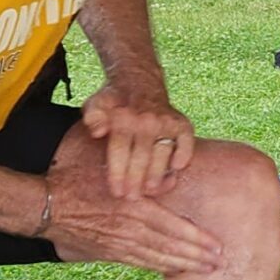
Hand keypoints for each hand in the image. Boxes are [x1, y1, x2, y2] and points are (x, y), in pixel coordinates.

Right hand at [43, 148, 223, 272]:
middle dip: (197, 257)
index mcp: (134, 206)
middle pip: (170, 247)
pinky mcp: (109, 252)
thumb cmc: (78, 177)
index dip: (197, 238)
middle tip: (220, 264)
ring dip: (183, 265)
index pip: (173, 226)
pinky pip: (139, 263)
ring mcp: (119, 243)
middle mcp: (129, 228)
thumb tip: (172, 176)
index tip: (217, 245)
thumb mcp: (111, 165)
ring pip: (157, 258)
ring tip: (205, 271)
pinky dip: (159, 268)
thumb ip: (140, 171)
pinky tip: (174, 270)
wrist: (46, 203)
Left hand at [82, 76, 196, 199]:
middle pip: (141, 156)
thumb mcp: (95, 104)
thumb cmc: (113, 101)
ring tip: (152, 190)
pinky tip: (176, 168)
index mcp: (122, 118)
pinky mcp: (181, 123)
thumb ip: (93, 118)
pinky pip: (186, 141)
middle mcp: (146, 120)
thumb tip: (96, 132)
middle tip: (132, 198)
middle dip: (136, 180)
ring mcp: (165, 121)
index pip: (120, 151)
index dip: (118, 174)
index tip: (117, 192)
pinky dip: (184, 155)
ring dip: (158, 173)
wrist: (138, 80)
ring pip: (162, 152)